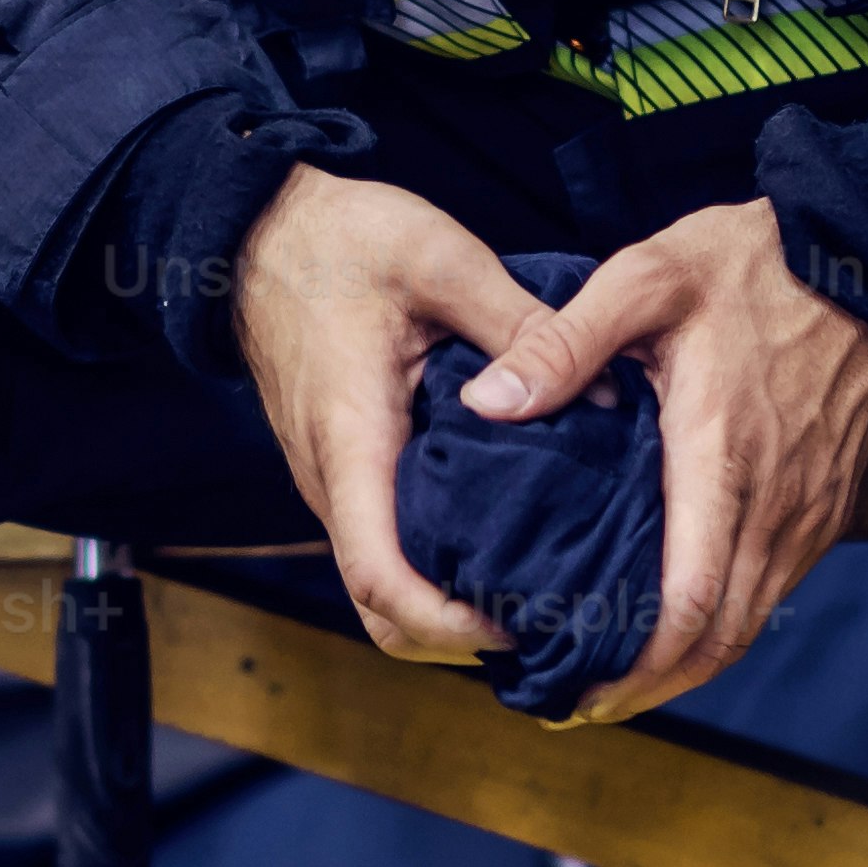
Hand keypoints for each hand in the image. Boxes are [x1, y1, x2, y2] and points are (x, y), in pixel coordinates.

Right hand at [229, 162, 575, 665]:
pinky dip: (437, 565)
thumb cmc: (340, 242)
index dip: (448, 624)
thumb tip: (608, 394)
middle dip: (459, 634)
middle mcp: (334, 482)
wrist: (259, 232)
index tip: (519, 625)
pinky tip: (503, 534)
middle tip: (549, 615)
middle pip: (382, 610)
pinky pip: (386, 544)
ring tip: (539, 582)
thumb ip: (521, 325)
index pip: (380, 578)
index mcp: (354, 443)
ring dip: (450, 603)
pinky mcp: (346, 471)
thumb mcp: (440, 260)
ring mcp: (334, 483)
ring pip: (384, 584)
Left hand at [468, 198, 867, 724]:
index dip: (635, 665)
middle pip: (718, 638)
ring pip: (749, 624)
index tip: (575, 693)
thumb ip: (564, 343)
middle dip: (648, 685)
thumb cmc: (751, 264)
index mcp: (722, 460)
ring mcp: (808, 513)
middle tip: (575, 705)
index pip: (688, 602)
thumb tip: (486, 403)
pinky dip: (722, 627)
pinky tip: (675, 627)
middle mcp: (775, 505)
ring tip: (615, 682)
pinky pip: (772, 593)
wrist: (866, 256)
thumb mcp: (646, 279)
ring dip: (686, 665)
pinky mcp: (825, 508)